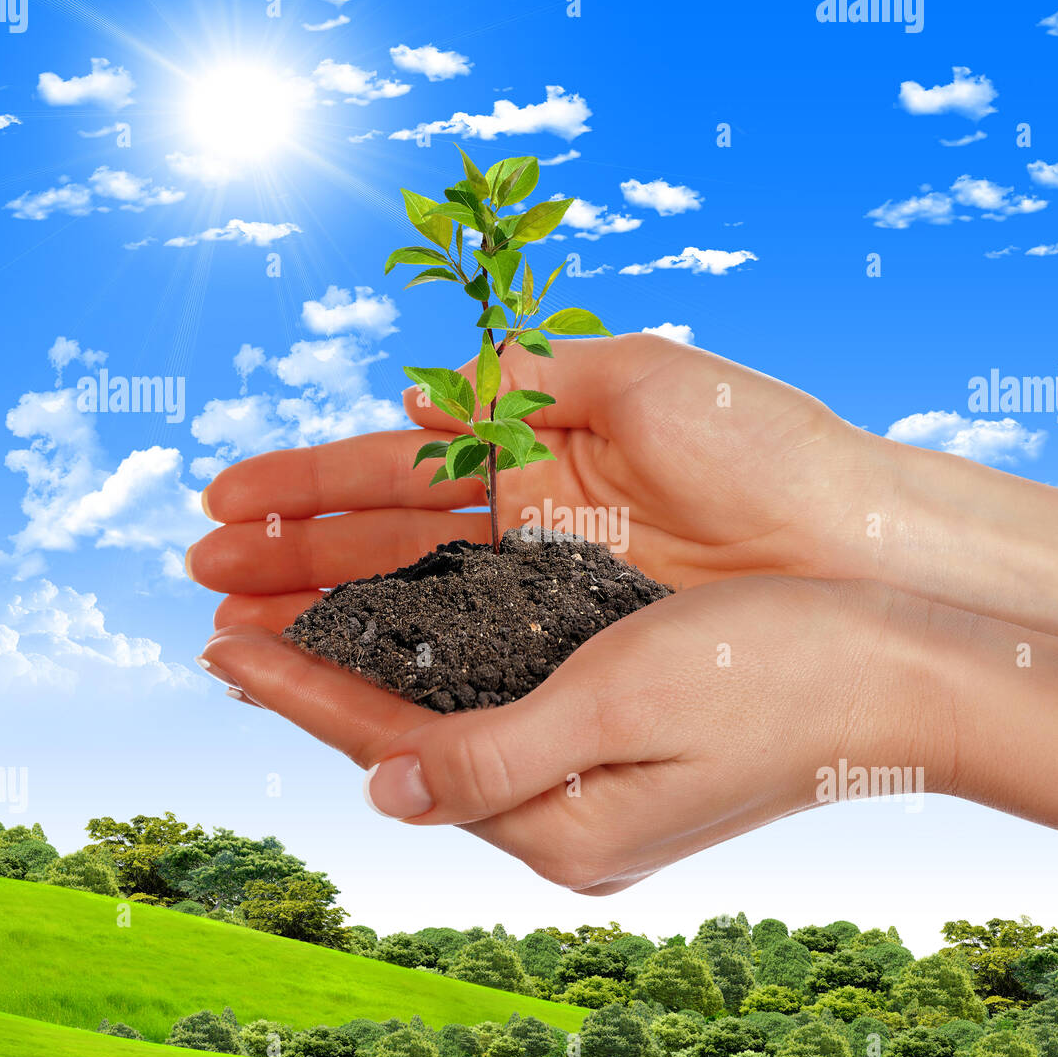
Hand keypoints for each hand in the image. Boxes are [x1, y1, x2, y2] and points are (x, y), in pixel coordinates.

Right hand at [187, 332, 876, 632]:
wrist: (860, 544)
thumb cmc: (763, 448)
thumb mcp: (642, 378)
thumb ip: (528, 376)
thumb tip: (418, 391)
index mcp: (535, 448)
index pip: (395, 464)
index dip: (308, 480)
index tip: (223, 496)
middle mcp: (531, 527)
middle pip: (385, 543)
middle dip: (291, 558)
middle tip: (197, 575)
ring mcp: (552, 596)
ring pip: (413, 609)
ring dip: (323, 619)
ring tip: (233, 634)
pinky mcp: (584, 655)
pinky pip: (472, 664)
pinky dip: (404, 670)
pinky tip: (339, 680)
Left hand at [195, 576, 947, 892]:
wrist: (891, 670)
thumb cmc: (769, 677)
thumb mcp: (617, 709)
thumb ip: (491, 756)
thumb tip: (383, 791)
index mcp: (559, 826)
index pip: (395, 753)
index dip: (303, 693)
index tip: (221, 645)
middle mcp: (566, 820)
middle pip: (408, 743)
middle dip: (318, 683)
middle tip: (227, 631)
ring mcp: (595, 787)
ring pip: (450, 721)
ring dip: (372, 669)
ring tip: (292, 626)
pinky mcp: (621, 748)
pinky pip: (503, 707)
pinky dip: (445, 666)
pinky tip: (411, 634)